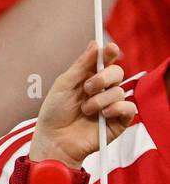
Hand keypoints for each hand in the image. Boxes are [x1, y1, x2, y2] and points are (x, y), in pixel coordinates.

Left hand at [30, 41, 136, 169]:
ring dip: (99, 100)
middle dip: (103, 77)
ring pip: (119, 91)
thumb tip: (95, 44)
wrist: (54, 139)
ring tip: (85, 111)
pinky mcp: (118, 122)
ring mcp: (111, 105)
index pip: (106, 61)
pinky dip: (116, 108)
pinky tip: (103, 114)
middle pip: (117, 72)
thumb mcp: (63, 84)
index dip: (110, 52)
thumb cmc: (55, 113)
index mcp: (90, 78)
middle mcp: (103, 90)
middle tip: (87, 87)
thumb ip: (81, 65)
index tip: (110, 48)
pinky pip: (129, 108)